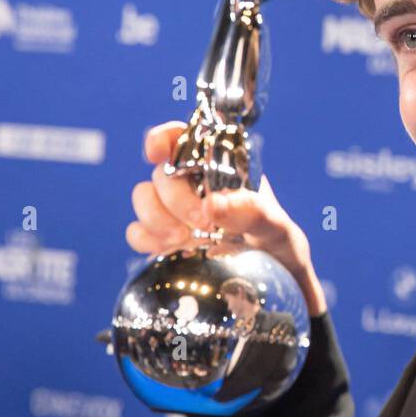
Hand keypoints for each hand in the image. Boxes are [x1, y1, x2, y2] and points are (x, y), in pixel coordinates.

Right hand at [126, 120, 327, 315]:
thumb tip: (212, 204)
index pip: (185, 137)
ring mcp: (174, 210)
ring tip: (187, 240)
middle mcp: (193, 182)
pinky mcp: (162, 239)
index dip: (164, 138)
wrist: (274, 280)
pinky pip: (136, 231)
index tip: (156, 152)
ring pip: (143, 196)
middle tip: (204, 224)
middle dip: (177, 199)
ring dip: (158, 218)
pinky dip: (147, 239)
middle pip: (162, 172)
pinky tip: (172, 250)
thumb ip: (251, 213)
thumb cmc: (279, 243)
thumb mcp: (277, 228)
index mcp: (222, 166)